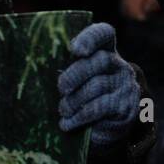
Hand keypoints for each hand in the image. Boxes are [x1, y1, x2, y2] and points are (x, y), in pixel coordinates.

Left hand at [58, 23, 140, 147]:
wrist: (107, 129)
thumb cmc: (83, 100)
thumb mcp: (76, 82)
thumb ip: (67, 71)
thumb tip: (36, 70)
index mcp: (106, 53)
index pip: (104, 34)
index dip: (90, 37)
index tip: (75, 50)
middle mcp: (120, 66)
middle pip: (100, 60)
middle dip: (76, 74)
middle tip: (62, 88)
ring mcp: (126, 86)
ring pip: (97, 86)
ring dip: (74, 100)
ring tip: (63, 110)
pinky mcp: (126, 107)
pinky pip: (99, 108)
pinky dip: (79, 116)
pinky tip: (67, 123)